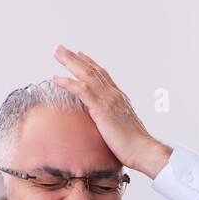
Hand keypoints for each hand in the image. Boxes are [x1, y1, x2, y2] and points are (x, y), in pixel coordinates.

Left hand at [51, 46, 171, 178]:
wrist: (142, 150)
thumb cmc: (133, 147)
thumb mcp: (121, 130)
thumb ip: (112, 123)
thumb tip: (105, 128)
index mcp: (119, 98)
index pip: (103, 76)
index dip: (91, 64)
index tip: (80, 55)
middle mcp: (114, 94)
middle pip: (92, 70)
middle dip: (76, 58)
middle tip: (61, 48)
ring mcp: (108, 99)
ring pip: (86, 74)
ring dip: (70, 62)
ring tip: (57, 52)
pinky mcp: (102, 108)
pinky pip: (81, 90)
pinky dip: (67, 82)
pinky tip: (56, 78)